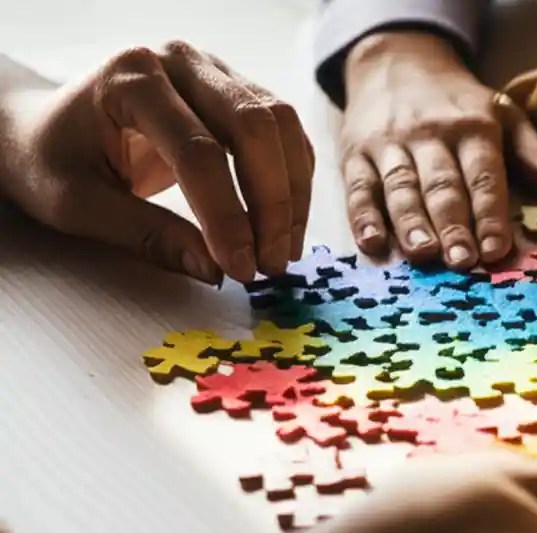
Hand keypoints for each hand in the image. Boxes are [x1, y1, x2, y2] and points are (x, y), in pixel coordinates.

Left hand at [0, 42, 313, 283]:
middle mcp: (179, 61)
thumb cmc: (53, 161)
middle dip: (272, 204)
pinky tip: (284, 226)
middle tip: (270, 264)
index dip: (226, 215)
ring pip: (281, 126)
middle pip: (252, 127)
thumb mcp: (80, 206)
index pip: (197, 150)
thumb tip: (214, 270)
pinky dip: (294, 181)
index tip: (238, 267)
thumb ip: (147, 235)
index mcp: (131, 79)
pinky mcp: (238, 90)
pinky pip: (285, 133)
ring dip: (291, 195)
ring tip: (282, 251)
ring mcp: (214, 70)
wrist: (47, 128)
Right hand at [340, 32, 536, 269]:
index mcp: (473, 128)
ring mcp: (389, 144)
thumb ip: (531, 154)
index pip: (484, 176)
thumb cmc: (459, 104)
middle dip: (453, 224)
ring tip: (423, 253)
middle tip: (462, 261)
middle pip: (442, 185)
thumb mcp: (503, 115)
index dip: (491, 213)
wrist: (398, 61)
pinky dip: (363, 216)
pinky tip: (373, 243)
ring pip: (401, 187)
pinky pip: (358, 187)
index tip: (497, 249)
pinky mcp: (355, 153)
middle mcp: (430, 135)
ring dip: (411, 222)